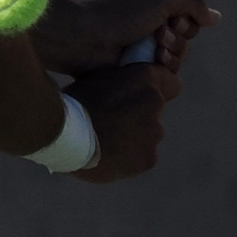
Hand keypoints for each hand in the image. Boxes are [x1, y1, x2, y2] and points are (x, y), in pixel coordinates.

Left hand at [29, 0, 219, 74]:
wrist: (87, 42)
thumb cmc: (119, 14)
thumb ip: (191, 3)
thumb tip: (214, 17)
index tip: (192, 2)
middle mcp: (150, 11)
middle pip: (188, 22)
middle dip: (183, 27)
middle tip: (168, 26)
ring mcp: (147, 37)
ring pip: (181, 45)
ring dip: (175, 46)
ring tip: (158, 44)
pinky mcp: (143, 60)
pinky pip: (170, 64)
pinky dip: (167, 62)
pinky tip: (156, 59)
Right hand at [64, 61, 182, 183]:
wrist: (64, 134)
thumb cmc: (75, 103)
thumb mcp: (99, 78)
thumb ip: (122, 82)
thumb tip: (126, 88)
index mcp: (145, 78)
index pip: (171, 84)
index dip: (158, 90)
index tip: (143, 98)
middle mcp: (156, 103)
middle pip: (155, 113)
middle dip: (138, 117)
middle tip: (111, 123)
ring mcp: (154, 133)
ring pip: (148, 137)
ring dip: (132, 139)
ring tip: (105, 142)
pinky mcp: (149, 159)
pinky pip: (141, 158)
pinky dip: (128, 159)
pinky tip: (108, 156)